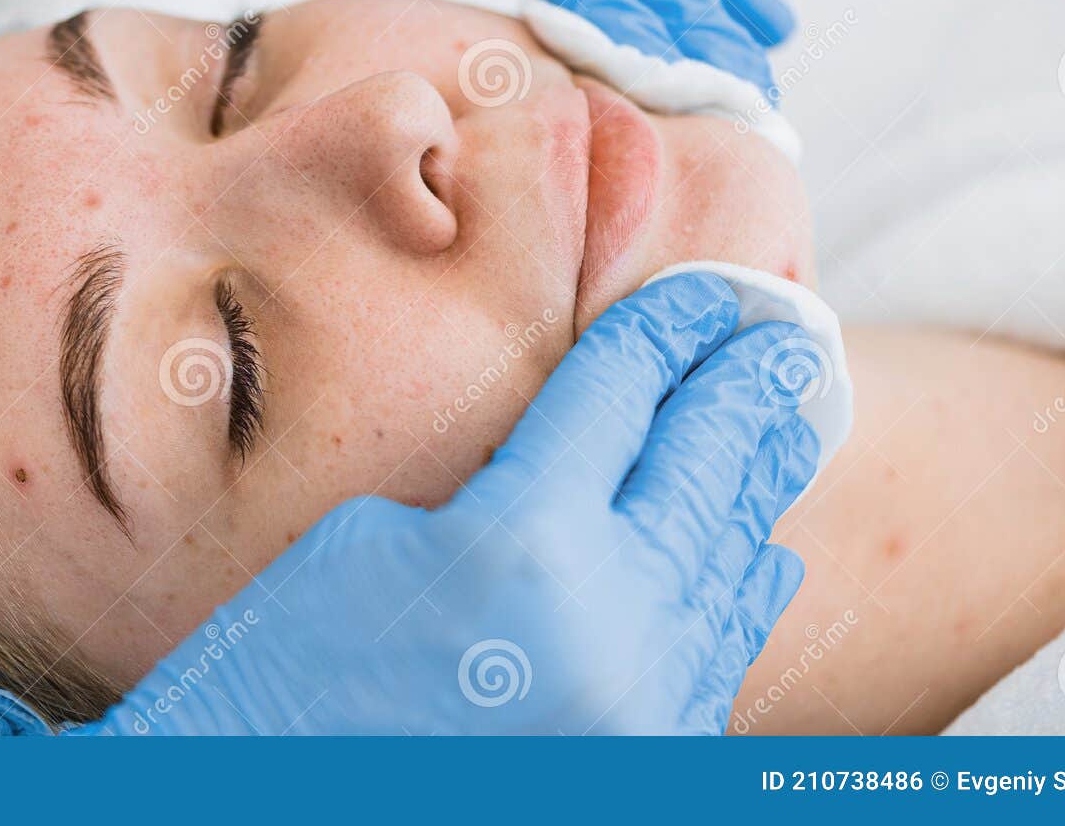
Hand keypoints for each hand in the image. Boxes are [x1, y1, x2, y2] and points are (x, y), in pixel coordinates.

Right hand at [72, 273, 818, 734]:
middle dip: (741, 392)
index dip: (664, 331)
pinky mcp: (648, 768)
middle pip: (701, 470)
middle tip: (778, 338)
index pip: (619, 395)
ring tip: (789, 422)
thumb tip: (583, 464)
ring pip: (726, 564)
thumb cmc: (275, 684)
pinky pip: (717, 655)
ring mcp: (644, 712)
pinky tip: (761, 550)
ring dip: (757, 484)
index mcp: (523, 545)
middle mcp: (610, 629)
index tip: (702, 296)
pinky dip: (740, 588)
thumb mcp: (368, 546)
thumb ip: (500, 492)